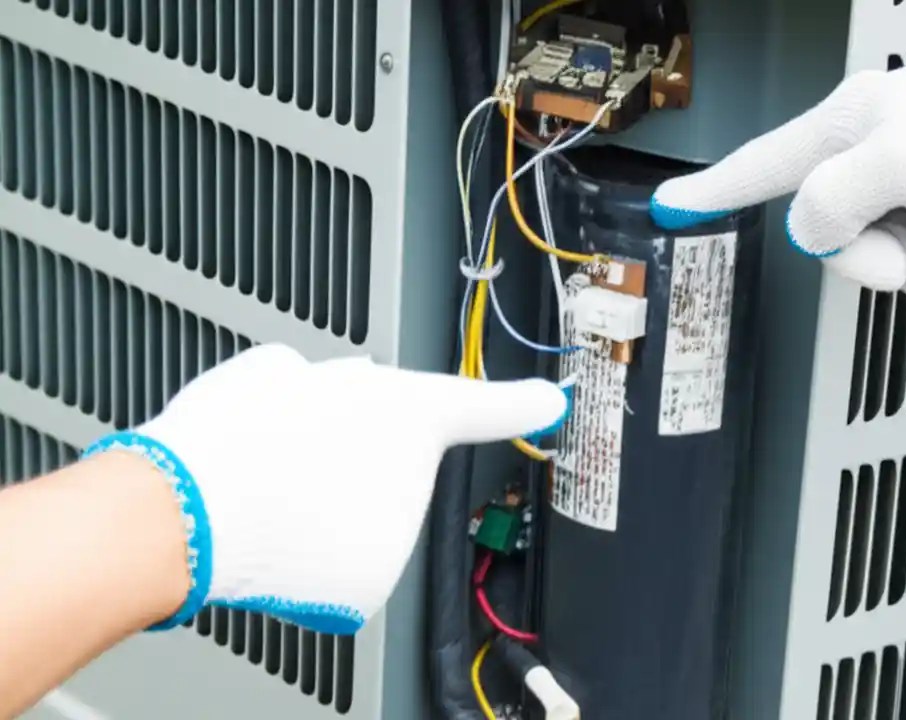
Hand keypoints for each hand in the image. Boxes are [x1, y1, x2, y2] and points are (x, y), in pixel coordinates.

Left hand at [82, 344, 568, 633]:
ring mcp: (303, 378)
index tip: (549, 397)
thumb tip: (368, 520)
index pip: (490, 409)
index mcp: (417, 417)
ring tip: (287, 517)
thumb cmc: (288, 538)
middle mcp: (364, 384)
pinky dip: (266, 450)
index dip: (525, 407)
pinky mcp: (242, 387)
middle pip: (394, 426)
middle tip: (345, 521)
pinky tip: (251, 488)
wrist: (185, 517)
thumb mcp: (376, 567)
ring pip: (331, 421)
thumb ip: (392, 528)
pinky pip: (273, 422)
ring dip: (318, 461)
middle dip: (376, 469)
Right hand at [650, 49, 905, 303]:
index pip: (766, 163)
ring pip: (884, 258)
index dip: (715, 189)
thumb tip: (811, 228)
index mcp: (855, 121)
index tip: (673, 202)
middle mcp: (879, 149)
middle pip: (833, 234)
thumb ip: (830, 200)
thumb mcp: (897, 167)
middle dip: (877, 259)